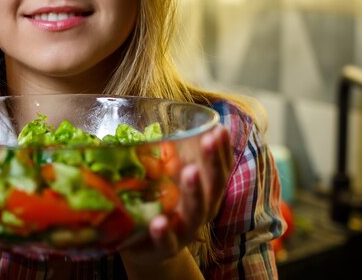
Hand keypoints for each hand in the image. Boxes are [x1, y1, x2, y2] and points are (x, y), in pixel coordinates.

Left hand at [120, 124, 231, 276]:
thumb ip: (164, 155)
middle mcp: (201, 209)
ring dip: (194, 190)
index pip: (219, 166)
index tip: (220, 127)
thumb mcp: (164, 177)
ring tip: (190, 171)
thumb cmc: (159, 204)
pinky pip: (167, 242)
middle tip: (209, 138)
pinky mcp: (165, 248)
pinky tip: (160, 222)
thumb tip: (153, 123)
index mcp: (204, 189)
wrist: (148, 249)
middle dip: (213, 161)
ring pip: (196, 211)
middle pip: (214, 185)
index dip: (222, 148)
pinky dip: (165, 232)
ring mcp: (185, 229)